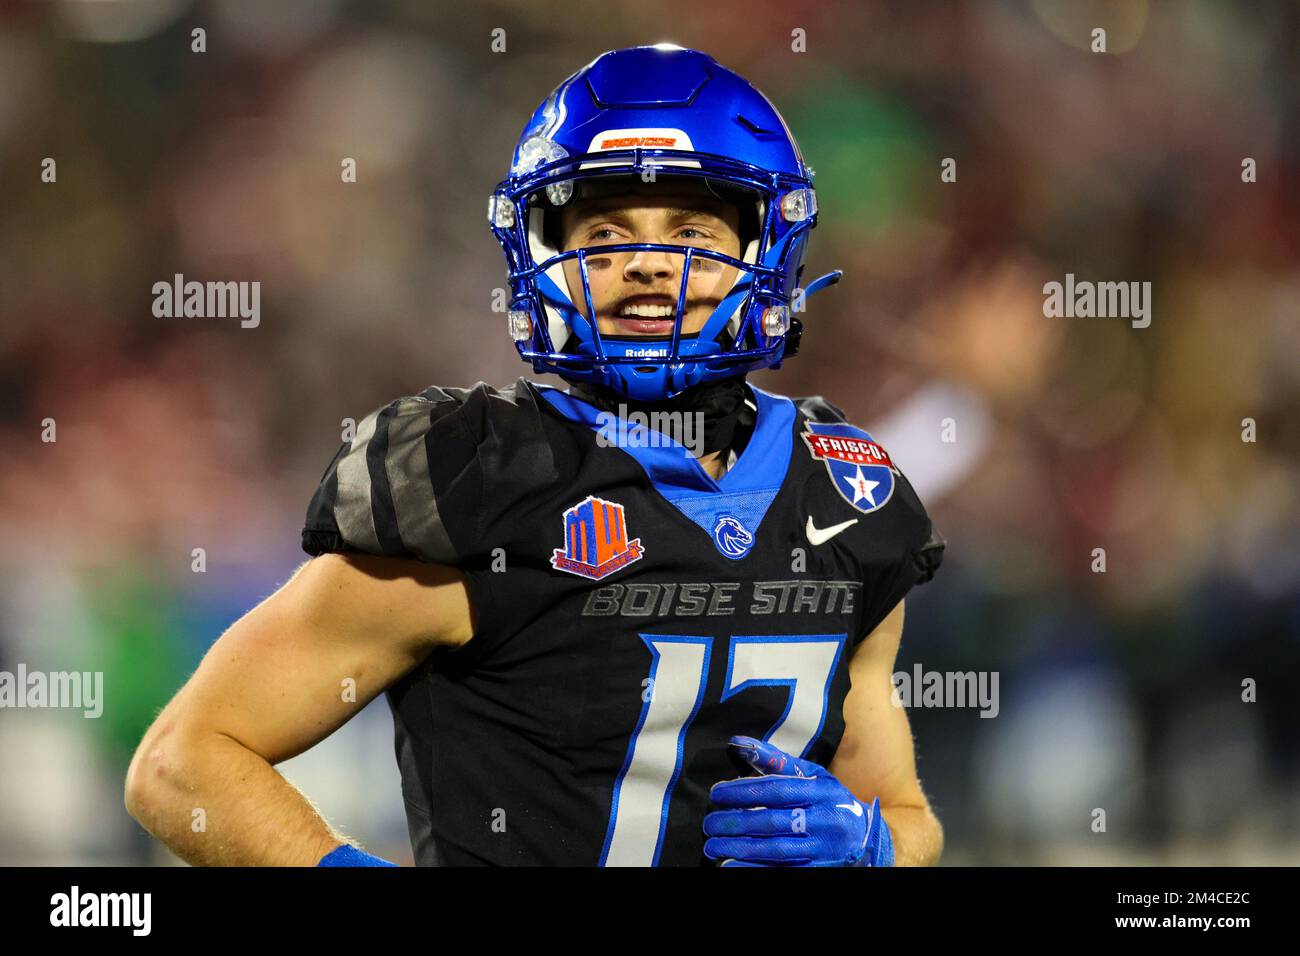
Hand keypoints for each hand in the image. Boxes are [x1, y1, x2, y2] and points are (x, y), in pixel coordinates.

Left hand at [703, 735, 893, 866]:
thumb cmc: (831, 800)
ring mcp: (824, 848)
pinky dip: (756, 869)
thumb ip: (776, 761)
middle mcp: (824, 819)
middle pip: (773, 821)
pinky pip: (784, 870)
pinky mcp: (821, 869)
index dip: (743, 791)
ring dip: (740, 849)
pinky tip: (732, 867)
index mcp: (821, 790)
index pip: (776, 790)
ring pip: (777, 849)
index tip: (716, 794)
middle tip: (708, 824)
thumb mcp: (812, 776)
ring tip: (713, 847)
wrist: (869, 837)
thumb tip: (738, 742)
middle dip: (736, 823)